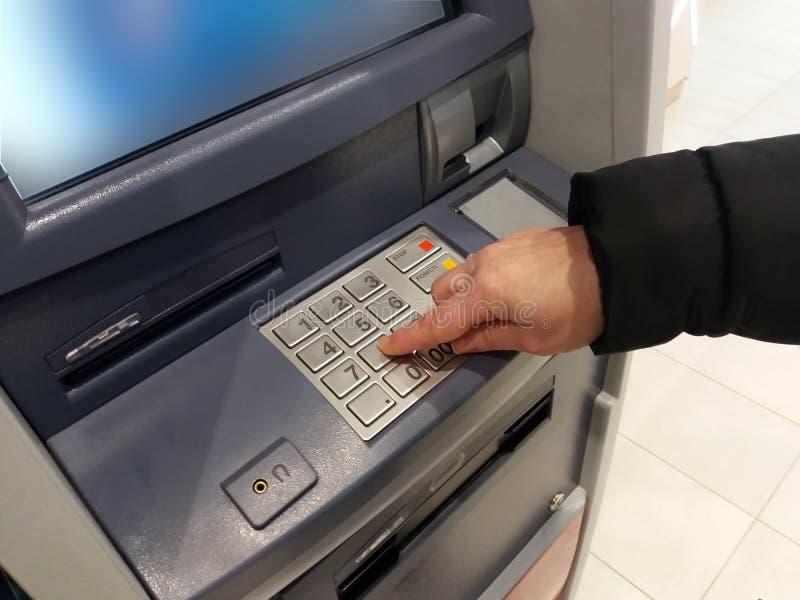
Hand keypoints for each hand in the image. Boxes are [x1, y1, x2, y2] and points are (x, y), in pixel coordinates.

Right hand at [378, 226, 603, 355]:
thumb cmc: (583, 305)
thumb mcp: (536, 339)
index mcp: (486, 294)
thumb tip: (463, 342)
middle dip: (444, 315)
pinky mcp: (511, 241)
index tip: (391, 345)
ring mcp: (497, 249)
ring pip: (458, 275)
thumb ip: (490, 339)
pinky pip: (480, 263)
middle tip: (468, 335)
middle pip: (440, 293)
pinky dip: (481, 281)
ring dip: (462, 297)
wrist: (617, 262)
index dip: (412, 338)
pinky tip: (511, 292)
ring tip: (494, 313)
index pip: (437, 323)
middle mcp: (484, 266)